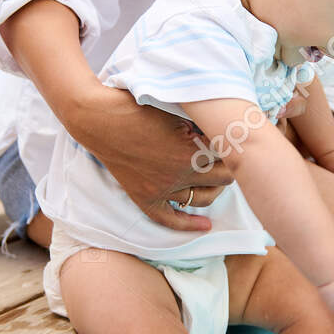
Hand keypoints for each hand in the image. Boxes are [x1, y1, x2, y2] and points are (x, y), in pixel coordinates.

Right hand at [70, 85, 234, 232]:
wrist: (99, 119)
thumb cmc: (137, 106)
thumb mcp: (176, 109)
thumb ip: (200, 123)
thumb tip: (220, 129)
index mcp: (192, 150)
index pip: (230, 155)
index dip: (233, 146)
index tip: (233, 140)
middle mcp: (181, 173)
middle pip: (223, 178)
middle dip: (229, 166)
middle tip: (228, 156)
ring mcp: (163, 188)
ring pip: (204, 199)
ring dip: (215, 190)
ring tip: (218, 180)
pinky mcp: (146, 197)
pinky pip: (170, 219)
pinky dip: (189, 225)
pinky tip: (205, 226)